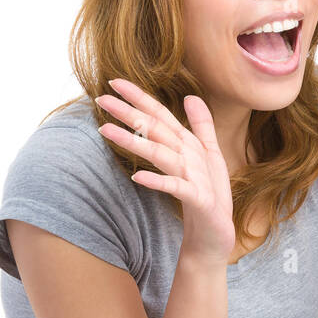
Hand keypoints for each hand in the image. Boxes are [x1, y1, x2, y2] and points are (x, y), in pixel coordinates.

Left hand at [96, 79, 236, 263]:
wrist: (215, 235)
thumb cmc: (210, 193)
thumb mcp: (209, 156)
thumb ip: (202, 125)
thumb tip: (192, 96)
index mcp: (190, 144)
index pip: (161, 114)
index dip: (140, 97)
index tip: (113, 82)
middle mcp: (192, 155)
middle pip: (157, 129)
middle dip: (129, 112)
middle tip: (102, 99)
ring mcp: (195, 177)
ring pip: (161, 154)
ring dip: (134, 141)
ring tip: (106, 131)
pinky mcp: (199, 199)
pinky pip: (176, 188)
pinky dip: (158, 181)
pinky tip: (138, 177)